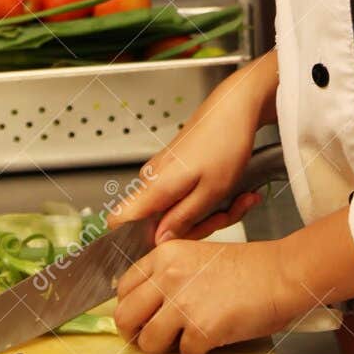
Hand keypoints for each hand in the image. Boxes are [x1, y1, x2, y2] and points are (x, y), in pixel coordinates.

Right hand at [107, 51, 277, 241]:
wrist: (235, 108)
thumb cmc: (225, 141)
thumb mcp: (211, 191)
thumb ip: (182, 220)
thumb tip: (160, 241)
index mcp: (155, 187)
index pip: (117, 220)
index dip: (133, 241)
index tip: (164, 246)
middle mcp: (152, 180)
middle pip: (159, 225)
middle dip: (196, 227)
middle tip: (224, 215)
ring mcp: (163, 174)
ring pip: (179, 212)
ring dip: (210, 213)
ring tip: (236, 199)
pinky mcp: (175, 170)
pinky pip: (187, 198)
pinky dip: (211, 200)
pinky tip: (232, 193)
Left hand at [114, 238, 307, 353]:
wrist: (281, 274)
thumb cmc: (246, 268)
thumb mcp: (196, 257)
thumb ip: (167, 275)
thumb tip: (142, 306)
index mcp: (165, 255)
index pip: (123, 288)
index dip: (130, 308)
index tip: (139, 318)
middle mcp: (168, 276)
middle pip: (125, 317)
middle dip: (135, 333)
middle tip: (151, 338)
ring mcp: (184, 303)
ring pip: (148, 341)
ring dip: (165, 347)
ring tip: (187, 337)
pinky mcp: (202, 329)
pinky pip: (185, 353)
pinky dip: (199, 350)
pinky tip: (215, 334)